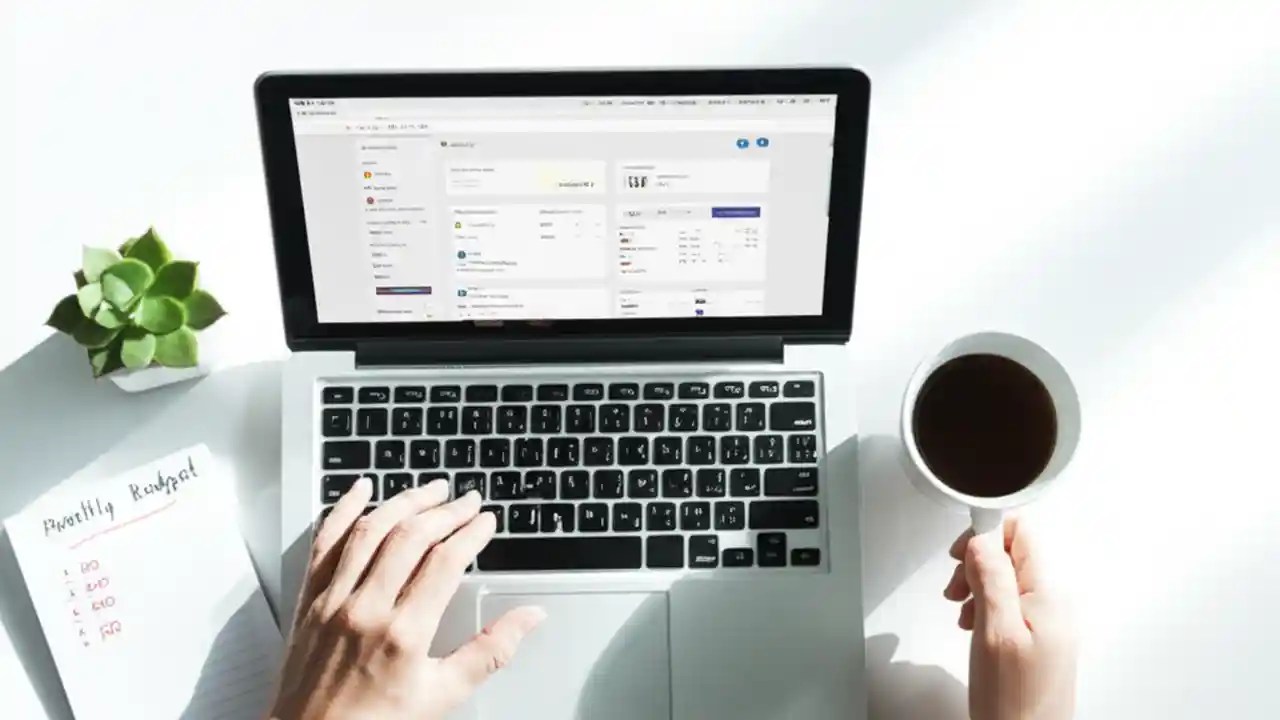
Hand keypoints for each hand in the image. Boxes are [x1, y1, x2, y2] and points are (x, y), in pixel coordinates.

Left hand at [269, 477, 544, 719]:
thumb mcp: (443, 695)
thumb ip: (489, 652)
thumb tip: (529, 619)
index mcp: (403, 634)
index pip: (445, 562)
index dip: (471, 533)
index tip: (486, 522)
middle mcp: (365, 609)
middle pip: (410, 537)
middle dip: (445, 510)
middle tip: (467, 500)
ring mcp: (332, 600)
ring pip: (370, 530)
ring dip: (403, 502)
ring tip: (430, 490)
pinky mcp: (309, 600)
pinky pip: (325, 542)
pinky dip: (342, 509)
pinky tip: (361, 490)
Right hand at [943, 517, 1076, 719]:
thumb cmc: (1014, 699)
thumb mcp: (995, 631)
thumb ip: (992, 578)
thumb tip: (982, 538)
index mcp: (1048, 594)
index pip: (1021, 532)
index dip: (985, 533)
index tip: (960, 554)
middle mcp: (1054, 602)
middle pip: (1011, 553)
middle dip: (976, 562)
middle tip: (956, 587)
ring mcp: (1047, 619)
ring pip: (1007, 577)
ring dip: (977, 584)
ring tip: (961, 610)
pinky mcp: (1037, 635)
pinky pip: (1010, 602)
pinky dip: (985, 605)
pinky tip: (973, 624)